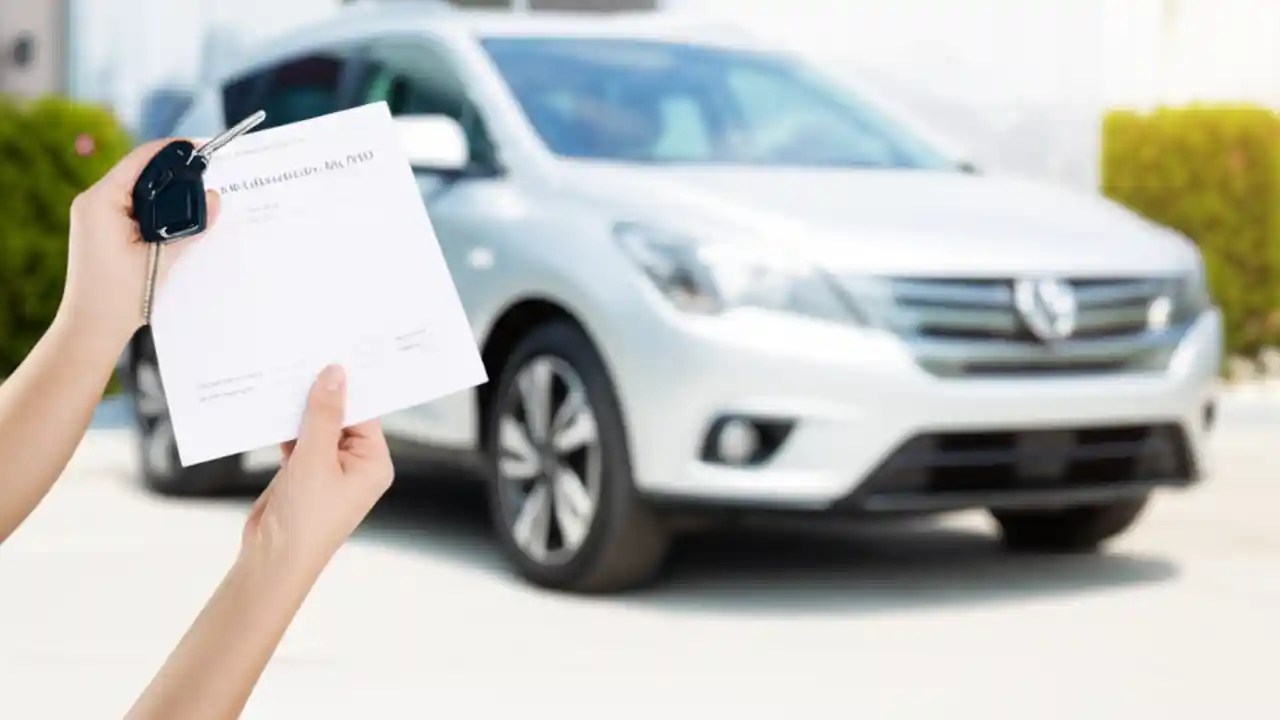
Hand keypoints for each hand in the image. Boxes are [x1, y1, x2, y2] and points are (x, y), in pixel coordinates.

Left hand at [60, 139, 220, 346]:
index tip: (201, 147)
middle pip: (140, 172)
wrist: (92, 327)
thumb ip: (190, 226)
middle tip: (208, 173)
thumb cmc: (120, 296)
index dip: (172, 149)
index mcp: (101, 201)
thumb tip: (214, 199)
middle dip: (174, 172)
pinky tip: (179, 219)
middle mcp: (93, 202)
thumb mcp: (162, 258)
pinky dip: (157, 209)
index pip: (141, 160)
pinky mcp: (102, 229)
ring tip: (198, 197)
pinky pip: (133, 207)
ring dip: (167, 193)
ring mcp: (95, 215)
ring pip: (138, 190)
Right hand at [242, 365, 394, 571]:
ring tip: (283, 377)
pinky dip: (285, 428)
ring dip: (299, 411)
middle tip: (301, 360)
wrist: (273, 559)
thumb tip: (334, 374)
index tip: (331, 356)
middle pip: (340, 417)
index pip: (365, 414)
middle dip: (320, 396)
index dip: (347, 387)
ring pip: (316, 428)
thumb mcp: (314, 458)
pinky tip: (270, 407)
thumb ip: (323, 414)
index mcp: (374, 463)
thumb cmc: (305, 518)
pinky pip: (297, 441)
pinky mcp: (303, 473)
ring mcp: (328, 470)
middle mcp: (356, 465)